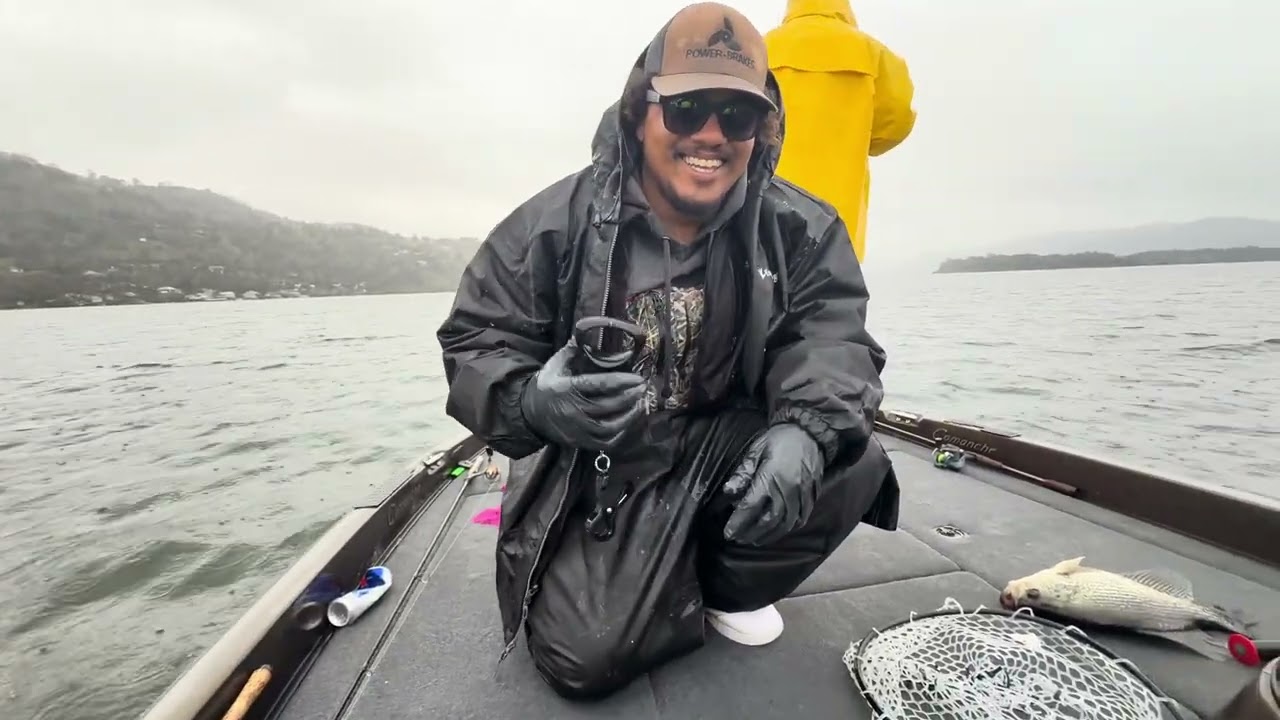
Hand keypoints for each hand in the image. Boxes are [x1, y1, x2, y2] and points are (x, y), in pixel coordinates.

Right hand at [520, 338, 646, 450]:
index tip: (638, 378)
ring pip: (609, 427)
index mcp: (567, 389)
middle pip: (608, 405)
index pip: (600, 385)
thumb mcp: (555, 365)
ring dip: (628, 417)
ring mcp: (577, 429)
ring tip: (640, 405)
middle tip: (643, 388)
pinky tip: (628, 422)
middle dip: (630, 397)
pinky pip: (604, 442)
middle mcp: (573, 411)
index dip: (622, 381)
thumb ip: (571, 351)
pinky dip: (619, 434)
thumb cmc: (546, 386)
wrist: (529, 413)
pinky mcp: (579, 442)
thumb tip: (585, 333)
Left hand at [722, 423, 823, 545]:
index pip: (750, 507)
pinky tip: (777, 531)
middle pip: (768, 521)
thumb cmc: (778, 439)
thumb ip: (743, 473)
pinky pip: (801, 518)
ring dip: (768, 535)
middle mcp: (788, 490)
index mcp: (771, 478)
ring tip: (754, 539)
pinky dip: (788, 528)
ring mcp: (802, 495)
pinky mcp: (812, 495)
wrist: (809, 432)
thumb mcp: (755, 451)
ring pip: (785, 524)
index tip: (728, 533)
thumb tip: (728, 493)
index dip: (738, 523)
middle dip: (751, 533)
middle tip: (738, 538)